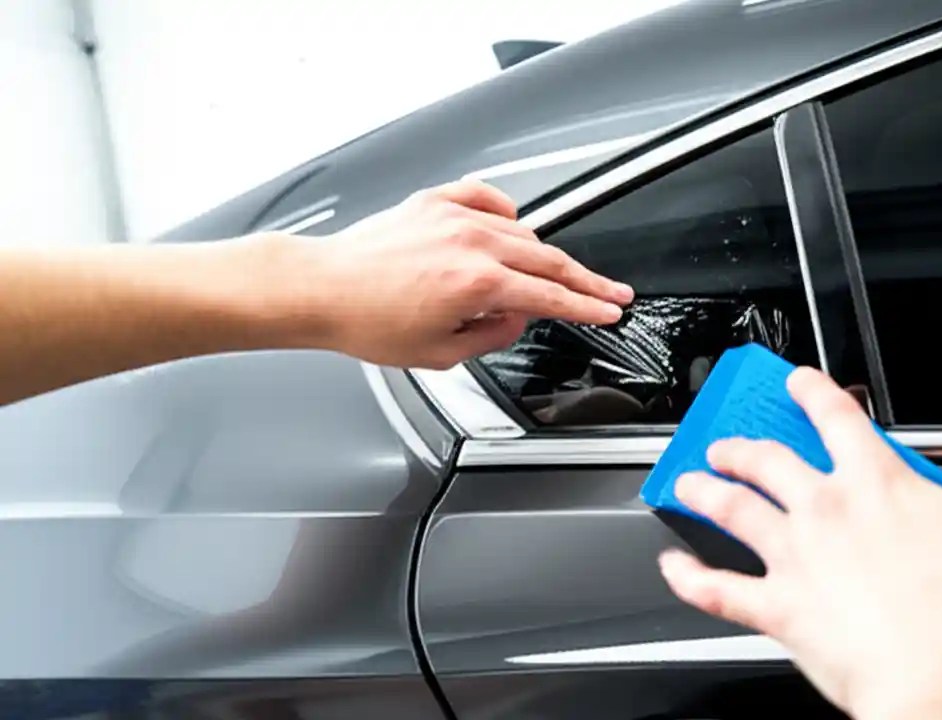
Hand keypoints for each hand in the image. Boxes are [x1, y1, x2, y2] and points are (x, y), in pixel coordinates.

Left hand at [292, 180, 632, 368]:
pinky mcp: (433, 202)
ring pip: (522, 231)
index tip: (609, 310)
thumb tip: (516, 319)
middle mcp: (471, 243)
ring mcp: (454, 216)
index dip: (587, 307)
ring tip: (550, 272)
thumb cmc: (367, 322)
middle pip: (549, 259)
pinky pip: (486, 198)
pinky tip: (509, 224)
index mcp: (478, 284)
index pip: (551, 296)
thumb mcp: (441, 353)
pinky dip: (505, 212)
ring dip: (542, 254)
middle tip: (609, 290)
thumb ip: (492, 335)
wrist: (321, 289)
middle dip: (586, 280)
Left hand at [658, 368, 941, 719]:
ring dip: (704, 491)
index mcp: (879, 484)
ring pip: (732, 509)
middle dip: (742, 445)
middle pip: (768, 459)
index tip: (798, 383)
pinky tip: (674, 567)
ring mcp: (795, 557)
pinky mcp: (777, 607)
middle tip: (728, 442)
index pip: (837, 418)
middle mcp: (826, 511)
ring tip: (690, 482)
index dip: (813, 392)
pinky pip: (717, 589)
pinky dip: (689, 578)